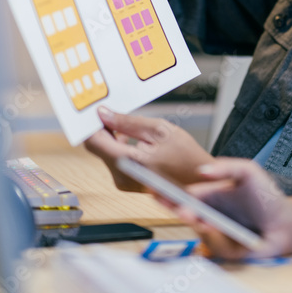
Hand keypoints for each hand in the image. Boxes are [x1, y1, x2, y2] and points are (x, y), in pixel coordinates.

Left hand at [84, 107, 213, 191]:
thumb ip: (127, 122)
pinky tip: (133, 139)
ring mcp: (123, 182)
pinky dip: (119, 148)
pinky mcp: (127, 182)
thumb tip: (103, 114)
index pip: (93, 141)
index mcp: (128, 162)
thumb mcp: (159, 129)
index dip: (91, 123)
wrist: (200, 181)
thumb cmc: (186, 155)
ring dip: (112, 137)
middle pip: (98, 147)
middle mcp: (121, 176)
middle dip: (103, 128)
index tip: (94, 109)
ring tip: (128, 125)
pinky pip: (114, 160)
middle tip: (113, 111)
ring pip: (105, 153)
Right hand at [166, 158, 291, 259]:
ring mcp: (217, 234)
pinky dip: (216, 237)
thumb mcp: (248, 171)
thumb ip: (226, 166)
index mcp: (210, 196)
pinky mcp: (226, 250)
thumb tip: (201, 170)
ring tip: (195, 216)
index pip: (183, 195)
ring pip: (199, 231)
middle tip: (170, 204)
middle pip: (184, 214)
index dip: (167, 193)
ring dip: (197, 224)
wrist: (288, 221)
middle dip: (174, 208)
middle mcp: (209, 215)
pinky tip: (218, 229)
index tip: (153, 187)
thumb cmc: (268, 196)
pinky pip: (215, 246)